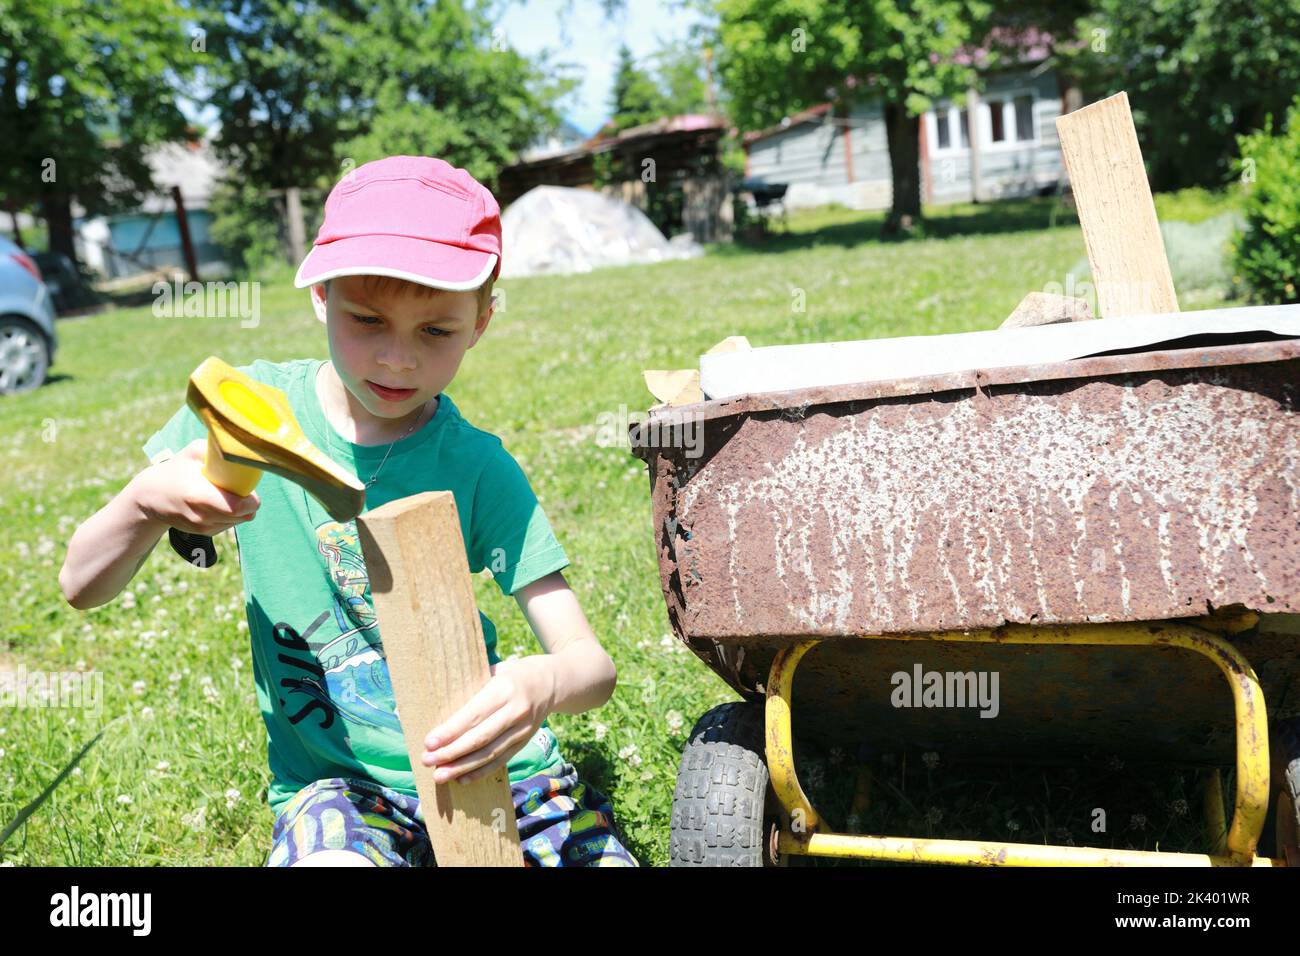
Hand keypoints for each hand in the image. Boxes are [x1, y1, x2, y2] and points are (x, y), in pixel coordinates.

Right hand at [134, 438, 260, 535]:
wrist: (150, 497)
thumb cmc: (176, 470)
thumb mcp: (193, 453)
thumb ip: (219, 450)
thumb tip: (242, 449)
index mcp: (200, 497)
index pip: (240, 507)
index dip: (251, 497)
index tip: (246, 484)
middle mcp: (203, 517)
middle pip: (245, 514)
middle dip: (249, 501)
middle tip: (238, 486)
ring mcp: (204, 528)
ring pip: (241, 520)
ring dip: (241, 508)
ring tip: (224, 492)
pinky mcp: (205, 533)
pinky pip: (231, 524)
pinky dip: (232, 514)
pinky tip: (218, 501)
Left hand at [421, 656, 556, 783]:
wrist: (552, 682)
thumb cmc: (513, 673)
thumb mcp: (495, 669)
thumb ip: (473, 686)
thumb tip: (437, 702)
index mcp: (504, 689)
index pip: (474, 714)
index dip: (451, 730)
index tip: (429, 742)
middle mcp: (516, 711)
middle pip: (480, 738)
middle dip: (452, 752)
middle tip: (427, 761)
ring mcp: (523, 729)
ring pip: (491, 754)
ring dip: (463, 767)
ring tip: (440, 776)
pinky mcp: (525, 741)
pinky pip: (502, 760)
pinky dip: (481, 772)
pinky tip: (462, 779)